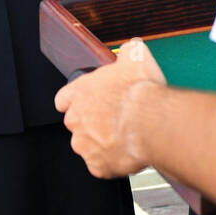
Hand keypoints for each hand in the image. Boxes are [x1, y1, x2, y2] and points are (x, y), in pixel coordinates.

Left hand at [54, 39, 166, 177]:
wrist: (151, 122)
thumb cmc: (140, 92)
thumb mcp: (135, 58)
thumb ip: (128, 52)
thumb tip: (133, 48)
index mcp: (80, 93)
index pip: (64, 99)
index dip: (76, 101)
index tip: (88, 103)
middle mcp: (77, 120)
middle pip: (78, 124)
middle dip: (94, 123)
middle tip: (116, 120)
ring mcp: (85, 145)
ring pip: (89, 146)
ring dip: (103, 143)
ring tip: (125, 137)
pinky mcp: (98, 166)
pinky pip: (102, 166)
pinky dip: (113, 162)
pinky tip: (128, 153)